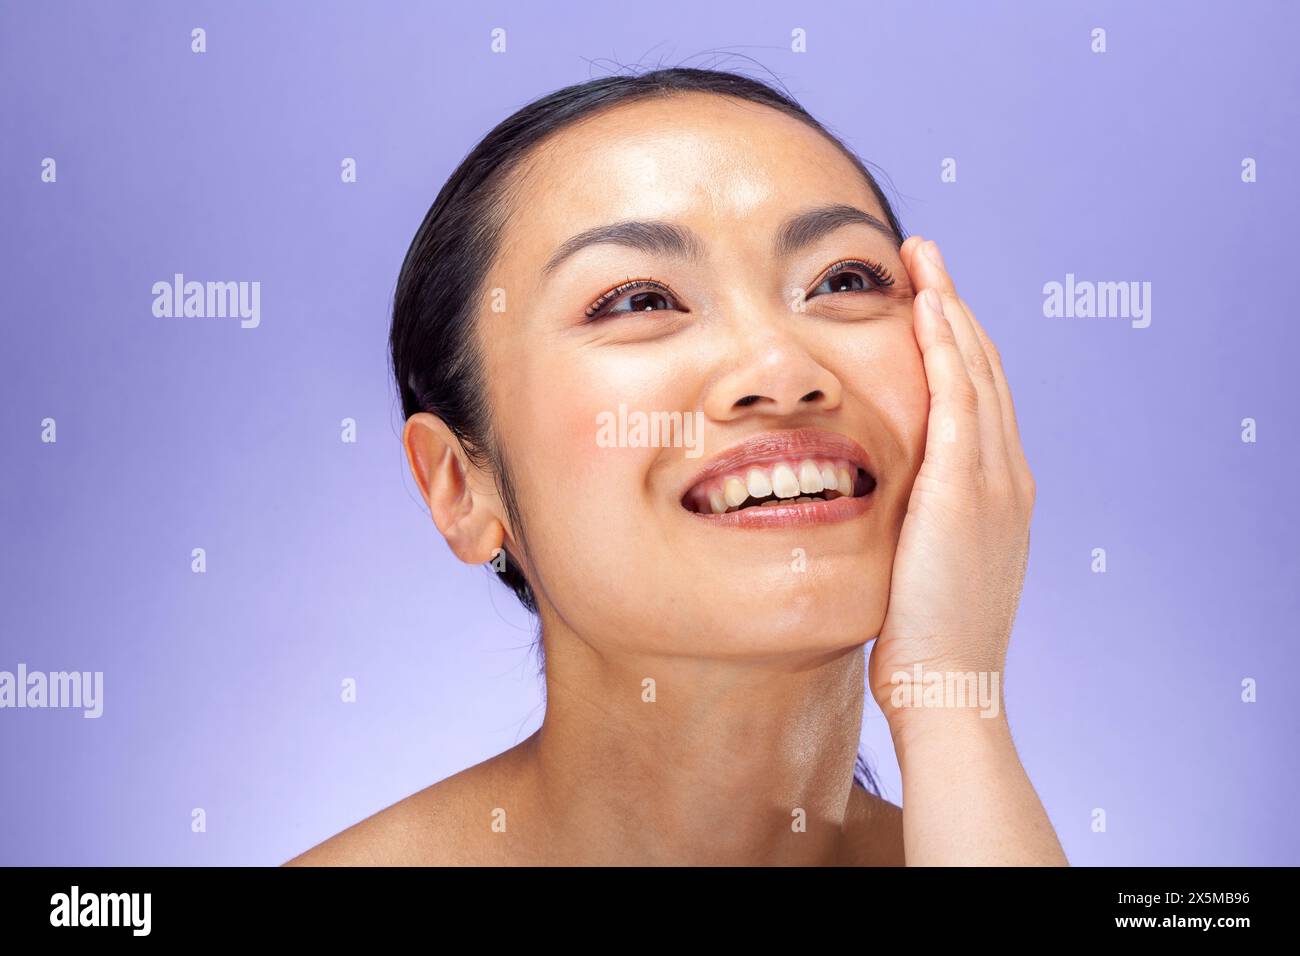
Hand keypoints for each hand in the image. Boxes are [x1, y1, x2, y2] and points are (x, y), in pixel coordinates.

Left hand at [868, 237, 1035, 740]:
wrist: (949, 689)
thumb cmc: (925, 644)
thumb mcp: (926, 571)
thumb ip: (916, 528)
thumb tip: (884, 513)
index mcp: (998, 495)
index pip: (979, 399)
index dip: (955, 345)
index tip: (927, 303)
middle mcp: (1007, 476)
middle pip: (984, 370)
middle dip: (954, 308)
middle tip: (926, 257)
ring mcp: (994, 480)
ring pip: (976, 371)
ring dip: (949, 308)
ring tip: (924, 258)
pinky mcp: (966, 488)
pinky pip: (959, 398)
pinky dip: (946, 347)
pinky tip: (926, 307)